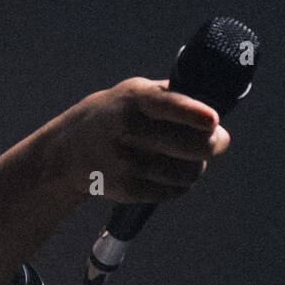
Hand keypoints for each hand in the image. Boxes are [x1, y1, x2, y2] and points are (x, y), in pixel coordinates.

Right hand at [51, 77, 231, 203]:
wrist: (66, 153)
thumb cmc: (114, 116)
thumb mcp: (131, 93)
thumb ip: (170, 96)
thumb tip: (214, 110)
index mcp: (132, 100)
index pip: (166, 105)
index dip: (192, 114)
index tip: (213, 121)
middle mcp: (126, 130)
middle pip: (189, 145)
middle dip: (212, 145)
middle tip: (218, 142)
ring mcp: (124, 163)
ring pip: (186, 172)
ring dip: (196, 167)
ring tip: (189, 160)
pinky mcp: (124, 189)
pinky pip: (172, 191)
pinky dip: (180, 185)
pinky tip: (171, 176)